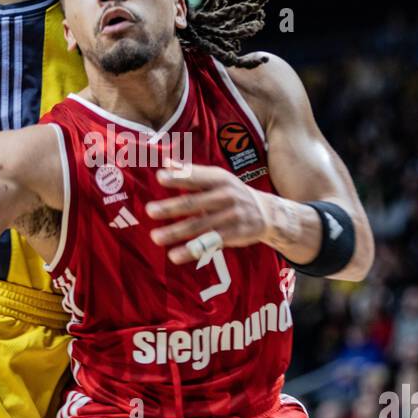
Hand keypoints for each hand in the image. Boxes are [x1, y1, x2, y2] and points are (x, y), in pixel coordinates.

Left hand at [146, 162, 271, 263]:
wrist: (267, 212)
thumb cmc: (233, 192)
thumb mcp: (218, 177)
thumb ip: (191, 172)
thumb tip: (166, 162)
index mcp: (219, 179)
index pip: (196, 177)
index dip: (178, 177)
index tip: (160, 177)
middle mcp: (225, 196)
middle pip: (194, 203)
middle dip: (171, 207)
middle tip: (150, 210)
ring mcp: (230, 216)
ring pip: (199, 226)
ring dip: (176, 232)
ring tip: (156, 236)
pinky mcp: (234, 234)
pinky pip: (209, 243)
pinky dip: (191, 250)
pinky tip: (174, 255)